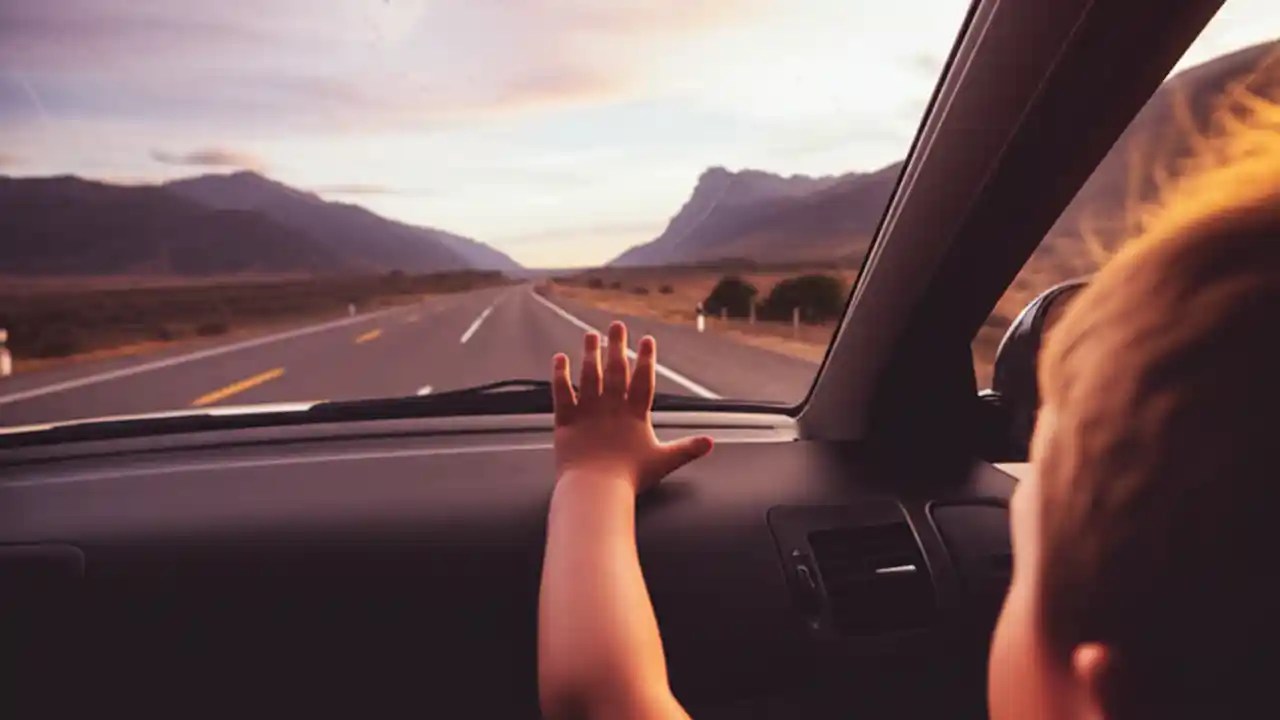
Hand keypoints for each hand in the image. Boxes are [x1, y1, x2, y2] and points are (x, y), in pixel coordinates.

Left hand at [551, 321, 712, 492]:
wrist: (596, 488)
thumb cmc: (630, 477)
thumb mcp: (664, 461)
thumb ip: (687, 449)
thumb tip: (711, 443)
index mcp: (635, 414)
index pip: (643, 380)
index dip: (646, 359)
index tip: (647, 339)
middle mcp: (611, 407)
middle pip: (615, 370)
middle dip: (616, 346)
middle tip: (616, 325)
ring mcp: (588, 411)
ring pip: (589, 375)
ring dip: (590, 353)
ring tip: (591, 335)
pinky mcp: (566, 420)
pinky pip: (562, 392)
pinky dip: (560, 374)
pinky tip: (560, 358)